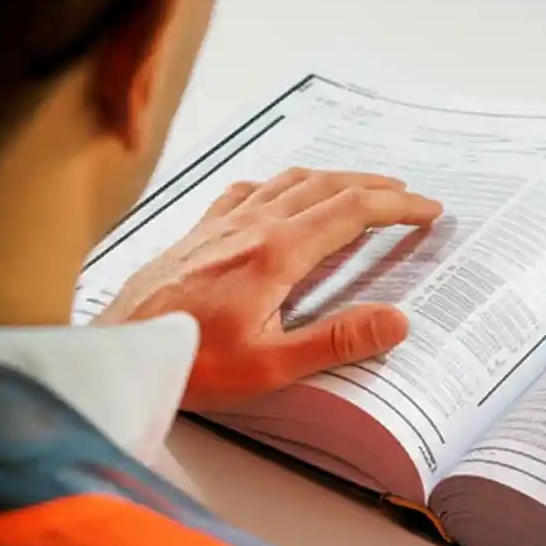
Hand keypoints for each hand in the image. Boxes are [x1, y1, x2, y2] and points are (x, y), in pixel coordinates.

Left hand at [97, 167, 442, 411]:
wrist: (118, 350)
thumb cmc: (189, 362)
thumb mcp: (269, 367)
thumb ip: (336, 342)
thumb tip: (396, 321)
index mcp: (276, 252)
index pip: (351, 211)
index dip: (396, 205)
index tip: (427, 208)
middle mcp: (251, 225)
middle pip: (326, 187)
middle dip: (374, 185)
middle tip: (408, 194)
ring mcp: (223, 223)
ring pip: (290, 181)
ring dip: (334, 178)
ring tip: (360, 186)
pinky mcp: (199, 231)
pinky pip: (250, 189)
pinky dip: (282, 184)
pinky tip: (281, 193)